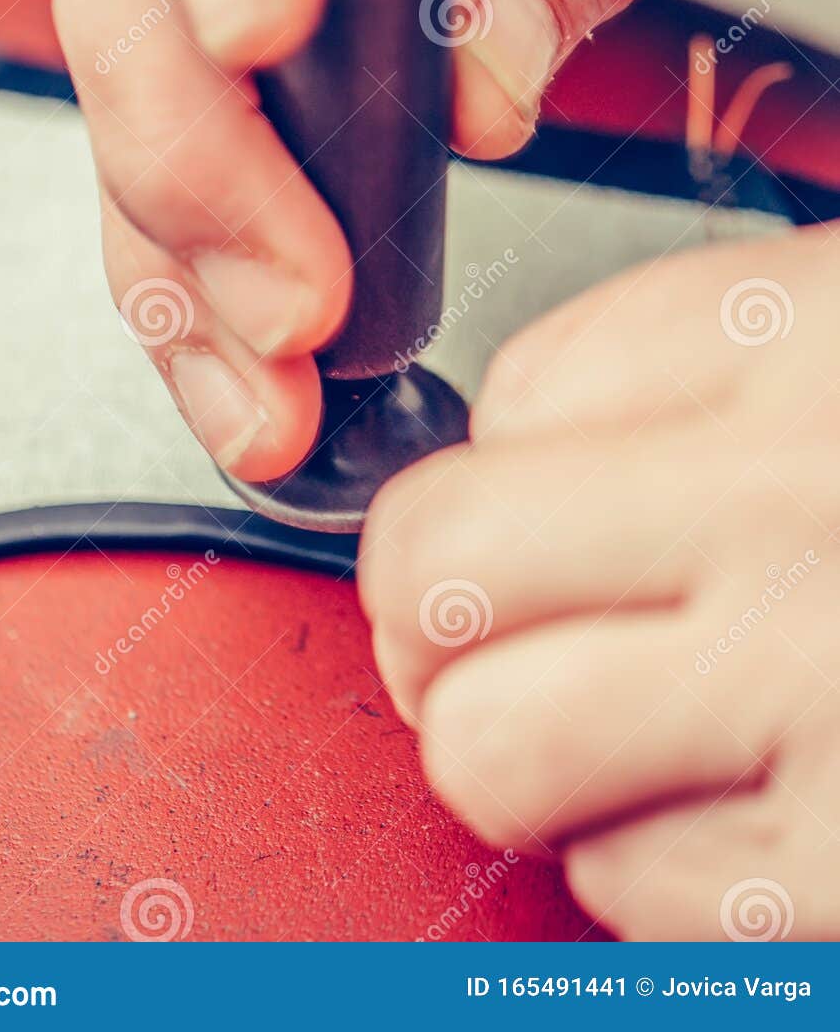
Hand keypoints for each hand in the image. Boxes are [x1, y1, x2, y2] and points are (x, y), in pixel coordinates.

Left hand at [359, 225, 839, 939]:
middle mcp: (791, 510)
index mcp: (798, 347)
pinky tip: (725, 797)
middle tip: (491, 627)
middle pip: (439, 564)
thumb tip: (515, 445)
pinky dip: (641, 856)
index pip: (513, 393)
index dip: (500, 457)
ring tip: (613, 723)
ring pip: (490, 746)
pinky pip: (616, 887)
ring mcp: (807, 693)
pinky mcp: (831, 876)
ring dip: (521, 746)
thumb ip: (695, 372)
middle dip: (435, 612)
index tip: (537, 496)